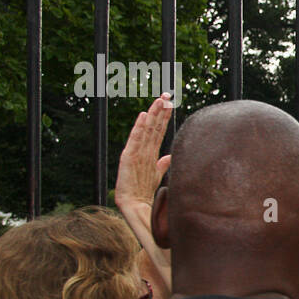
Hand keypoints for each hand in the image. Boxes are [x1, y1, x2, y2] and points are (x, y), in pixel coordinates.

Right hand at [115, 96, 173, 296]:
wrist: (159, 253)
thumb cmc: (168, 228)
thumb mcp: (173, 197)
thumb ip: (170, 177)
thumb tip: (174, 157)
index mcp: (149, 178)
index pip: (155, 147)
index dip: (161, 128)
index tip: (169, 109)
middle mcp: (138, 178)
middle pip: (147, 143)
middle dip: (156, 120)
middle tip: (166, 98)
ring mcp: (130, 183)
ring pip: (139, 147)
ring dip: (147, 124)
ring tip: (156, 103)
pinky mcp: (123, 191)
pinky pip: (129, 159)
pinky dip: (135, 138)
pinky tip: (141, 120)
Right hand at [116, 95, 172, 210]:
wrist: (134, 204)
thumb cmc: (142, 189)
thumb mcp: (155, 174)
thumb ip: (161, 163)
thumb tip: (170, 156)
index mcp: (148, 152)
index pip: (157, 130)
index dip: (163, 117)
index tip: (170, 104)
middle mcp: (142, 149)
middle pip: (152, 126)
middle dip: (160, 110)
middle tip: (166, 95)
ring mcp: (135, 152)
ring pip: (146, 129)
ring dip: (153, 114)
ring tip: (159, 100)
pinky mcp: (129, 157)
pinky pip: (135, 139)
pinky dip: (139, 127)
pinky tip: (143, 116)